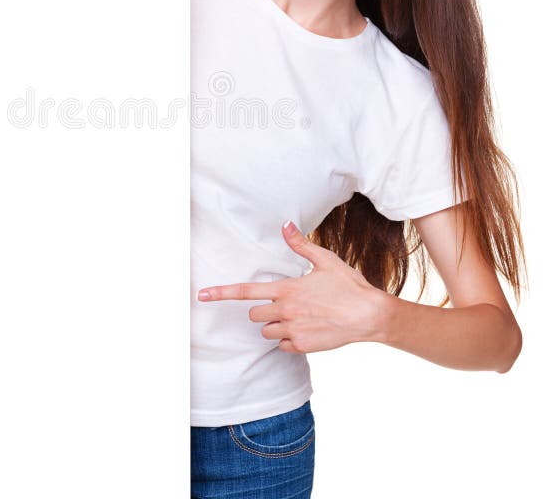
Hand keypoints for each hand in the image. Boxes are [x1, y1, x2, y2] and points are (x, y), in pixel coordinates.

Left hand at [197, 220, 386, 353]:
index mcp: (286, 290)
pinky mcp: (303, 347)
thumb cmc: (348, 285)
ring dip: (274, 325)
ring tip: (298, 316)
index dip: (221, 293)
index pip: (245, 292)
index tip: (202, 294)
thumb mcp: (324, 260)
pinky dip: (289, 339)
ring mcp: (293, 331)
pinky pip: (282, 346)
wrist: (370, 316)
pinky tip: (306, 329)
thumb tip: (284, 225)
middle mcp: (285, 312)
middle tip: (285, 302)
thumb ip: (300, 244)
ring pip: (266, 331)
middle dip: (263, 309)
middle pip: (253, 314)